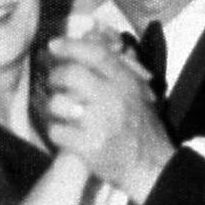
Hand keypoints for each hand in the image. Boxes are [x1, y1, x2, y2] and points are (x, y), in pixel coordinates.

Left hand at [44, 32, 175, 199]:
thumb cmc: (142, 128)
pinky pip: (56, 131)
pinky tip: (66, 133)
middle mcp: (112, 99)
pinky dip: (57, 132)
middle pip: (71, 74)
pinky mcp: (87, 146)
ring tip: (61, 112)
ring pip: (58, 103)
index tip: (54, 45)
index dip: (71, 45)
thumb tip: (93, 37)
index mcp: (126, 83)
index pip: (96, 54)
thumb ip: (118, 68)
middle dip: (55, 76)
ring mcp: (98, 123)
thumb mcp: (139, 92)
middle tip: (54, 81)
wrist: (150, 166)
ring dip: (54, 107)